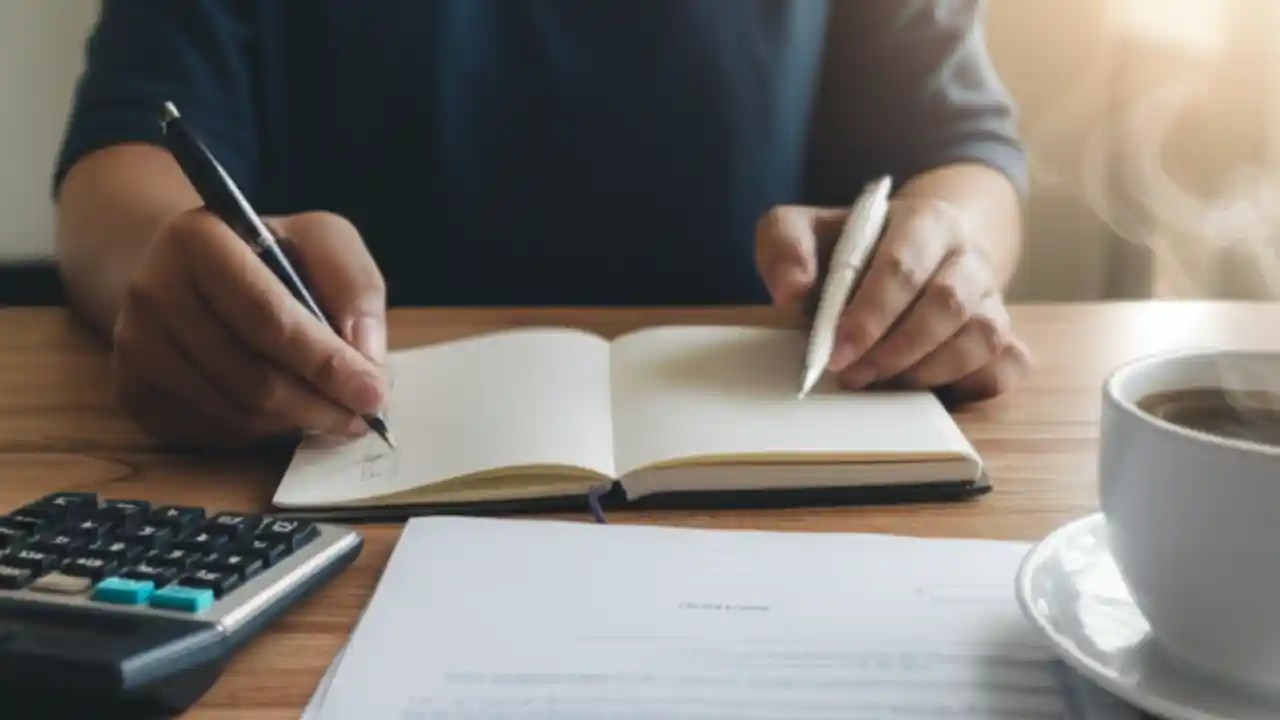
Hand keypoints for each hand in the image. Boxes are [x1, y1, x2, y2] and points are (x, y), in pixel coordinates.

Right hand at [111, 209, 388, 446]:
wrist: (192, 272)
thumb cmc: (270, 255)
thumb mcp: (322, 242)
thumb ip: (354, 286)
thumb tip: (365, 355)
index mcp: (198, 239)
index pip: (270, 319)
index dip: (328, 365)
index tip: (375, 393)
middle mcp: (152, 291)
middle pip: (252, 377)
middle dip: (319, 405)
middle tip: (363, 417)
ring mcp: (134, 345)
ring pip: (233, 413)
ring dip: (295, 424)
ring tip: (331, 413)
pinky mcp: (131, 389)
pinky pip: (209, 433)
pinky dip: (259, 434)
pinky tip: (284, 413)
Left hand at [755, 198, 1029, 402]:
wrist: (902, 255)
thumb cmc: (849, 249)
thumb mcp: (803, 231)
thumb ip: (785, 246)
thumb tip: (791, 291)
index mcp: (925, 220)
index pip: (903, 266)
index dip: (869, 315)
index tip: (834, 352)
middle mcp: (968, 256)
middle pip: (948, 304)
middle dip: (894, 349)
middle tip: (851, 376)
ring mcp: (993, 297)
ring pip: (981, 338)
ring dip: (928, 371)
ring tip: (881, 383)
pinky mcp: (1003, 337)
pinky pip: (1008, 366)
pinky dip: (975, 384)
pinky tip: (931, 391)